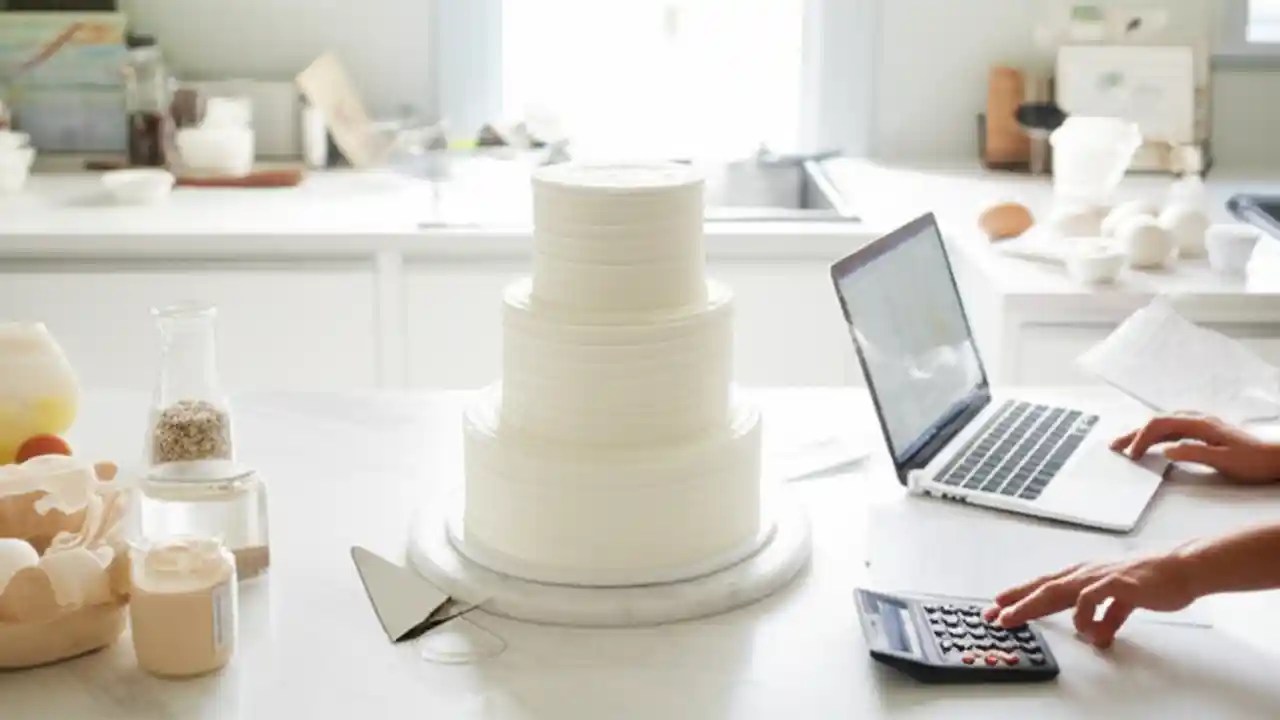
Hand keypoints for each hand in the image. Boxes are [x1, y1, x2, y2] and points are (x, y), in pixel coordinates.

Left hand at [982, 554, 1198, 648]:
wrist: (1183, 569)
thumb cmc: (1154, 580)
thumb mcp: (1123, 602)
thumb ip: (1108, 617)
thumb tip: (1097, 635)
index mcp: (1086, 575)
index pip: (1046, 585)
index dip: (1021, 595)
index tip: (999, 606)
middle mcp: (1087, 573)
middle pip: (1042, 587)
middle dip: (1015, 601)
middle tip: (992, 613)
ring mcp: (1099, 576)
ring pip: (1055, 591)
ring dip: (1030, 605)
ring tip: (1012, 618)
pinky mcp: (1115, 583)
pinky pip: (1089, 601)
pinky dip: (1084, 619)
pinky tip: (1090, 633)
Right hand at [1112, 415, 1279, 483]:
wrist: (1277, 458)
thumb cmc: (1253, 461)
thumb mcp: (1224, 460)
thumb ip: (1193, 453)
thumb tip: (1166, 450)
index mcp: (1200, 424)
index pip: (1160, 424)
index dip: (1141, 438)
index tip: (1131, 456)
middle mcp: (1198, 419)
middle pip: (1158, 421)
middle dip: (1135, 433)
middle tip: (1115, 447)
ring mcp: (1201, 424)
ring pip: (1164, 423)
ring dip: (1143, 433)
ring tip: (1127, 445)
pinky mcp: (1205, 431)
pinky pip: (1173, 428)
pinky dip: (1157, 434)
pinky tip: (1154, 443)